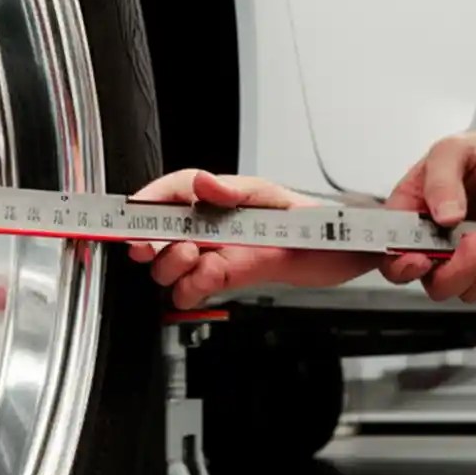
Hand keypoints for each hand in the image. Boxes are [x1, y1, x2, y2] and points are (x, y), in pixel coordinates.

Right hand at [128, 170, 378, 308]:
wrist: (345, 254)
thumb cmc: (315, 220)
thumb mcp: (278, 198)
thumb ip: (238, 191)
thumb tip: (206, 184)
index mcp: (219, 197)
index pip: (170, 193)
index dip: (146, 204)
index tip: (130, 217)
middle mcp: (211, 226)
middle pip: (158, 233)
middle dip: (153, 243)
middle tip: (168, 248)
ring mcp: (214, 255)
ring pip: (168, 266)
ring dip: (176, 268)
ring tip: (202, 262)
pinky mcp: (224, 282)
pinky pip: (189, 291)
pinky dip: (193, 290)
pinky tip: (213, 280)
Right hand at [380, 129, 475, 301]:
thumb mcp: (453, 150)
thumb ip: (443, 180)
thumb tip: (443, 215)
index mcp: (406, 210)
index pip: (386, 249)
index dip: (399, 263)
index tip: (421, 258)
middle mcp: (424, 236)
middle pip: (417, 278)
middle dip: (448, 270)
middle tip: (470, 240)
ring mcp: (452, 252)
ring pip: (449, 288)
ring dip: (474, 271)